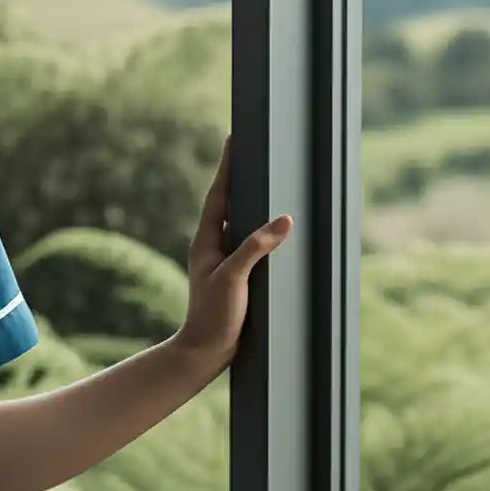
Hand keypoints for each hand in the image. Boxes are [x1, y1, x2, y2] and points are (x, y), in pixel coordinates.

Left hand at [174, 135, 292, 358]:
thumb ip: (255, 247)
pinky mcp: (238, 275)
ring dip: (254, 203)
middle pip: (230, 202)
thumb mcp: (234, 278)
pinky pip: (252, 244)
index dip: (226, 166)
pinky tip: (278, 228)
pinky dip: (264, 231)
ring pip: (242, 223)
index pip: (218, 194)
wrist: (205, 352)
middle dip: (241, 177)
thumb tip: (283, 219)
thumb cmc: (213, 315)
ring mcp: (225, 260)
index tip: (232, 138)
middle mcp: (213, 245)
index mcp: (205, 239)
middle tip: (253, 150)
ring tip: (269, 180)